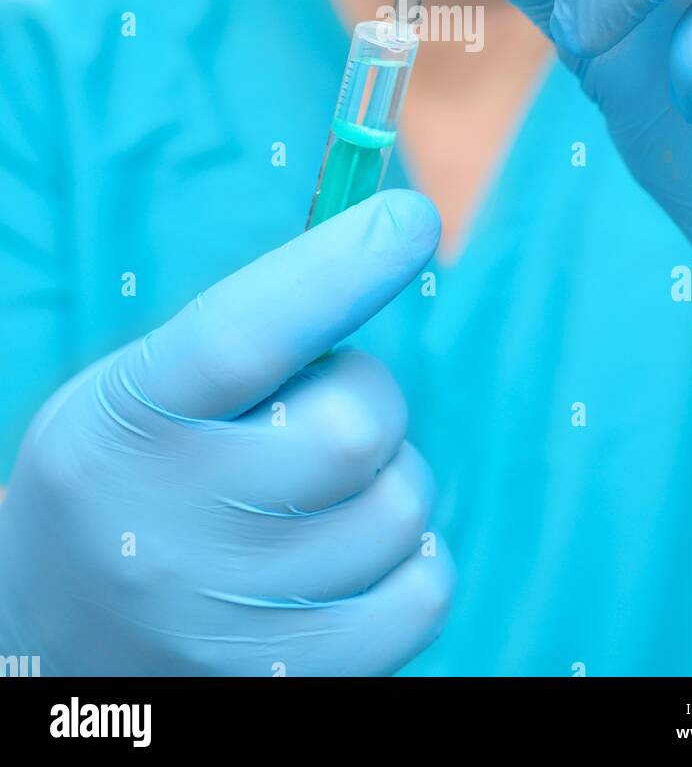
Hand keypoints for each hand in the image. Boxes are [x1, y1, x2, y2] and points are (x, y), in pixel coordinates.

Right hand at [0, 190, 453, 674]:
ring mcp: (231, 617)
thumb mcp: (137, 394)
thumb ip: (239, 339)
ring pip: (401, 506)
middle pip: (356, 427)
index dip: (337, 271)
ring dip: (389, 477)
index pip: (242, 336)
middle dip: (368, 394)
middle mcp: (171, 526)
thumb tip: (380, 252)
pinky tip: (354, 552)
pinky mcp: (290, 681)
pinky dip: (412, 556)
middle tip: (323, 405)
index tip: (411, 218)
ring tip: (323, 490)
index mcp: (126, 425)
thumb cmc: (127, 479)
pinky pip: (425, 591)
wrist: (58, 642)